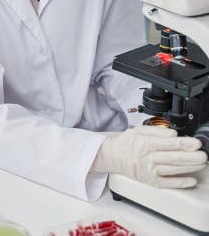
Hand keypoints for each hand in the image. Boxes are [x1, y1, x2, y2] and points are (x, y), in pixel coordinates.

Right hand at [92, 126, 207, 187]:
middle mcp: (147, 158)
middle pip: (172, 157)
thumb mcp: (138, 130)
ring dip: (189, 167)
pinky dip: (180, 183)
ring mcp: (149, 170)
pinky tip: (191, 180)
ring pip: (172, 169)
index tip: (196, 143)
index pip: (168, 143)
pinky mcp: (150, 181)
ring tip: (200, 163)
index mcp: (145, 143)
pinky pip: (167, 183)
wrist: (112, 156)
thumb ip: (156, 130)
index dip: (184, 143)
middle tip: (202, 155)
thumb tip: (173, 134)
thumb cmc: (127, 143)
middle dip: (190, 156)